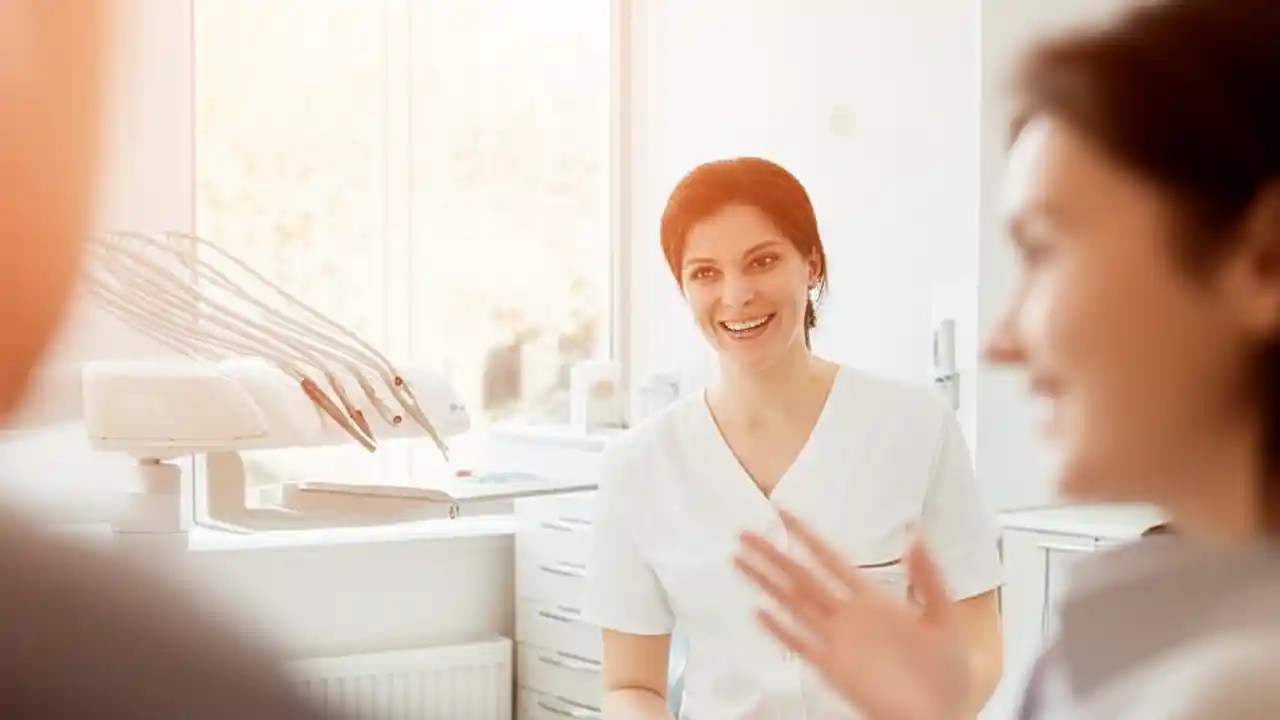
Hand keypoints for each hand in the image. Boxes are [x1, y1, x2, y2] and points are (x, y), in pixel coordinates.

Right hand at [734, 511, 969, 719]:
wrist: (941, 716)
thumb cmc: (946, 672)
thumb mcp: (945, 616)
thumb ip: (929, 576)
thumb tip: (914, 536)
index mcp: (873, 599)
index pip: (831, 560)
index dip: (807, 537)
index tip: (785, 513)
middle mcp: (848, 616)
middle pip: (802, 578)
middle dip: (773, 555)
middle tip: (746, 534)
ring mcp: (837, 642)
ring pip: (793, 605)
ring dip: (766, 583)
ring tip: (739, 561)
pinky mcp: (833, 669)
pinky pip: (800, 645)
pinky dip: (779, 629)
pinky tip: (759, 612)